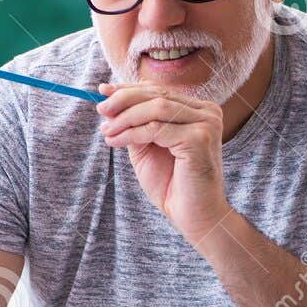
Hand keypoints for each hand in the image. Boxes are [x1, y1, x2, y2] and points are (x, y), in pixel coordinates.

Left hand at [97, 82, 231, 246]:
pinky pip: (157, 129)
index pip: (160, 91)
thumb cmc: (172, 184)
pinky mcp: (200, 138)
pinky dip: (131, 133)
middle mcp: (207, 112)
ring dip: (125, 118)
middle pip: (158, 94)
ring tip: (106, 130)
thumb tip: (110, 103)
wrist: (193, 217)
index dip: (129, 89)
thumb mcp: (147, 147)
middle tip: (100, 109)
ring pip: (156, 108)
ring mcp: (206, 124)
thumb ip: (136, 124)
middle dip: (124, 100)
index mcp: (198, 110)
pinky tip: (115, 141)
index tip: (103, 91)